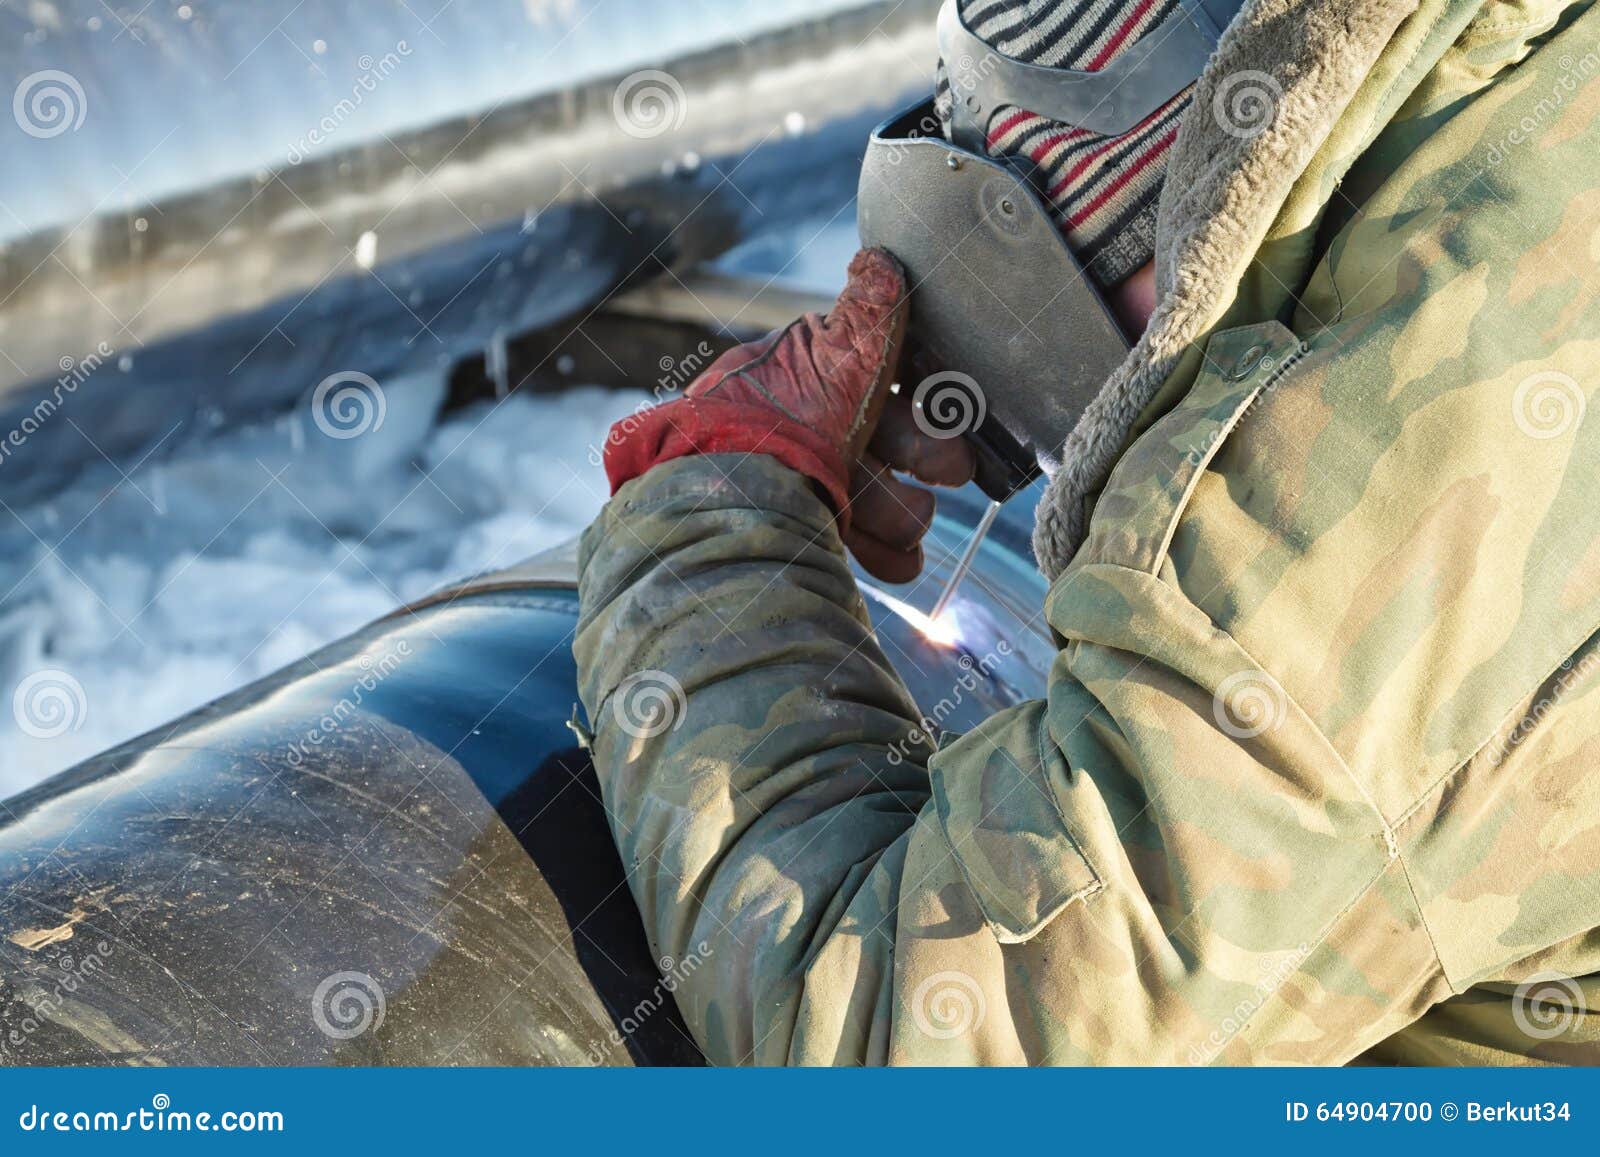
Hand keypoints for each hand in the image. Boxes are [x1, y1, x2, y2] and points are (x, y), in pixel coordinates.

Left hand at [603, 248, 972, 581]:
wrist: (716, 504)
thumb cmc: (780, 425)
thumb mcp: (836, 358)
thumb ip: (869, 315)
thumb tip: (882, 260)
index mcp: (799, 371)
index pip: (872, 372)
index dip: (920, 390)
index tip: (957, 408)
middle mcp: (792, 421)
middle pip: (875, 436)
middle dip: (923, 453)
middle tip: (954, 471)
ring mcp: (786, 477)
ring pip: (863, 491)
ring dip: (902, 511)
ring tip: (914, 532)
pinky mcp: (782, 525)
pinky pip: (838, 533)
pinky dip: (876, 548)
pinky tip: (902, 563)